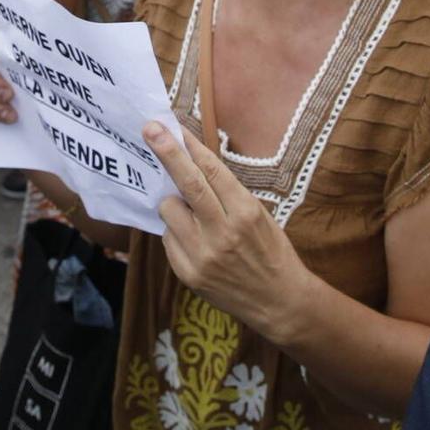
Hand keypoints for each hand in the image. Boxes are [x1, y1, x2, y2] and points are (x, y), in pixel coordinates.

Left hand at [144, 121, 313, 340]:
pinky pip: (168, 238)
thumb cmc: (271, 251)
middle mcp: (223, 232)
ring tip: (187, 209)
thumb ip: (228, 193)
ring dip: (172, 201)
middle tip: (151, 129)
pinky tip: (193, 238)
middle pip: (188, 184)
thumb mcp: (259, 215)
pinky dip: (175, 231)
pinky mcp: (188, 273)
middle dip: (167, 153)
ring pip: (169, 210)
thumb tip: (193, 162)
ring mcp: (203, 255)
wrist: (279, 302)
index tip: (173, 127)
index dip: (190, 146)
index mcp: (245, 212)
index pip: (211, 171)